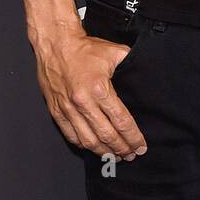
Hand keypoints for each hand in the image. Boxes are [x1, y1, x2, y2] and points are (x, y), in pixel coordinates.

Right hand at [33, 27, 147, 160]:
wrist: (55, 44)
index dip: (133, 136)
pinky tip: (94, 148)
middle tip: (131, 155)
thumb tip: (145, 72)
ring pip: (88, 140)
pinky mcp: (56, 111)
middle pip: (107, 135)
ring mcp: (68, 109)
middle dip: (122, 148)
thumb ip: (130, 63)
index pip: (121, 120)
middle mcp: (83, 102)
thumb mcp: (114, 52)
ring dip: (104, 152)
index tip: (141, 145)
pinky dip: (84, 145)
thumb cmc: (84, 48)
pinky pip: (71, 135)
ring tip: (115, 156)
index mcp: (99, 89)